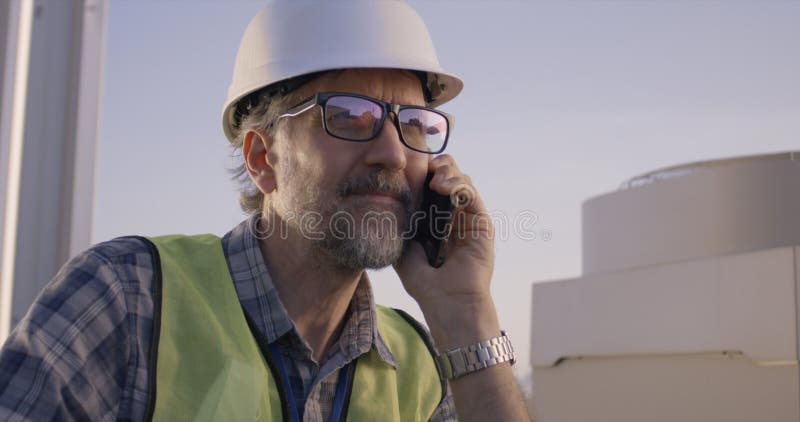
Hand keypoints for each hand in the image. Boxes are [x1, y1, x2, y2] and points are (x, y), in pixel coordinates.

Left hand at [394, 154, 499, 349]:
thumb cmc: (425, 282)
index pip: (433, 185)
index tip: (409, 165)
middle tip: (426, 166)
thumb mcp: (403, 248)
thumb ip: (398, 226)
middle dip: (438, 166)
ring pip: (463, 181)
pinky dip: (460, 186)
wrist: (446, 302)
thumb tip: (383, 202)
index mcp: (436, 219)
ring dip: (449, 173)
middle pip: (450, 177)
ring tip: (435, 179)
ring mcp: (469, 219)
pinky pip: (472, 196)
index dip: (424, 172)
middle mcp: (454, 216)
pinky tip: (444, 187)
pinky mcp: (482, 224)